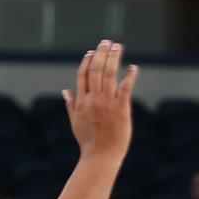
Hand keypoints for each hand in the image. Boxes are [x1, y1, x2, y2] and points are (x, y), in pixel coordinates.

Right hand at [63, 40, 138, 162]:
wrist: (101, 157)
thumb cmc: (89, 142)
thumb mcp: (75, 122)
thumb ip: (71, 104)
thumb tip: (65, 91)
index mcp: (82, 101)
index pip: (83, 74)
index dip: (87, 60)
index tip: (92, 51)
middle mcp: (93, 99)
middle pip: (96, 70)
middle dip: (101, 53)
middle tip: (107, 41)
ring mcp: (107, 104)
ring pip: (109, 75)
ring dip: (114, 58)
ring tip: (118, 47)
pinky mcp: (121, 110)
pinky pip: (126, 89)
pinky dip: (129, 76)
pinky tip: (133, 67)